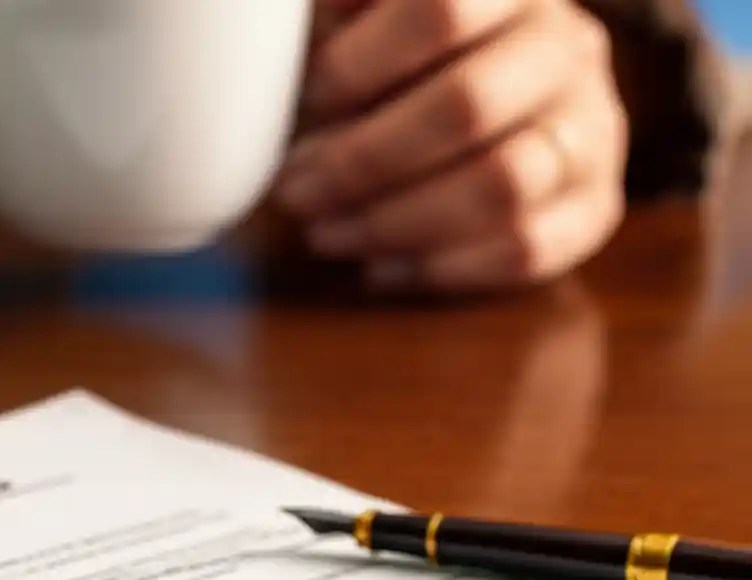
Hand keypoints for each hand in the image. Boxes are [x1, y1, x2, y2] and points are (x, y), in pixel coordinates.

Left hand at [276, 0, 627, 293]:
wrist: (516, 96)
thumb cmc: (409, 57)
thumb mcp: (366, 18)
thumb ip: (335, 18)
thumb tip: (270, 34)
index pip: (441, 10)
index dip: (359, 64)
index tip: (308, 98)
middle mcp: (567, 48)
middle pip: (467, 106)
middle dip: (362, 161)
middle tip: (297, 189)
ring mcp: (593, 130)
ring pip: (500, 185)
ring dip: (393, 220)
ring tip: (325, 231)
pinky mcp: (595, 207)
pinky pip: (525, 250)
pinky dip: (438, 267)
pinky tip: (379, 266)